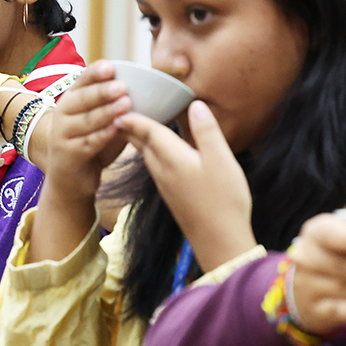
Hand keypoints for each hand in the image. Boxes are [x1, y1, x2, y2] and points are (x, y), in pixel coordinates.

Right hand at [40, 60, 130, 201]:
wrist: (70, 181)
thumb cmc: (91, 144)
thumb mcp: (101, 121)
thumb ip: (114, 105)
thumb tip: (147, 91)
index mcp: (70, 100)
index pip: (82, 81)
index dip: (95, 73)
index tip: (111, 66)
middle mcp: (62, 114)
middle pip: (82, 99)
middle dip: (102, 91)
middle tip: (122, 86)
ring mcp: (62, 135)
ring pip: (86, 120)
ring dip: (106, 112)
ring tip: (126, 104)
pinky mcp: (68, 155)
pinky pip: (88, 142)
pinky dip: (103, 135)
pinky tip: (117, 129)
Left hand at [119, 101, 253, 270]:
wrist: (219, 242)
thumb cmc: (224, 200)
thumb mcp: (222, 160)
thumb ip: (207, 131)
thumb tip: (195, 105)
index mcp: (172, 158)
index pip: (147, 131)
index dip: (134, 116)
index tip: (121, 102)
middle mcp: (162, 171)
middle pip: (141, 143)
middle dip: (131, 126)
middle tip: (121, 109)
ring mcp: (165, 185)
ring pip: (146, 156)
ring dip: (138, 140)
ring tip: (136, 126)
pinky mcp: (171, 196)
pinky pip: (154, 167)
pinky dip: (149, 154)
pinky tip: (157, 153)